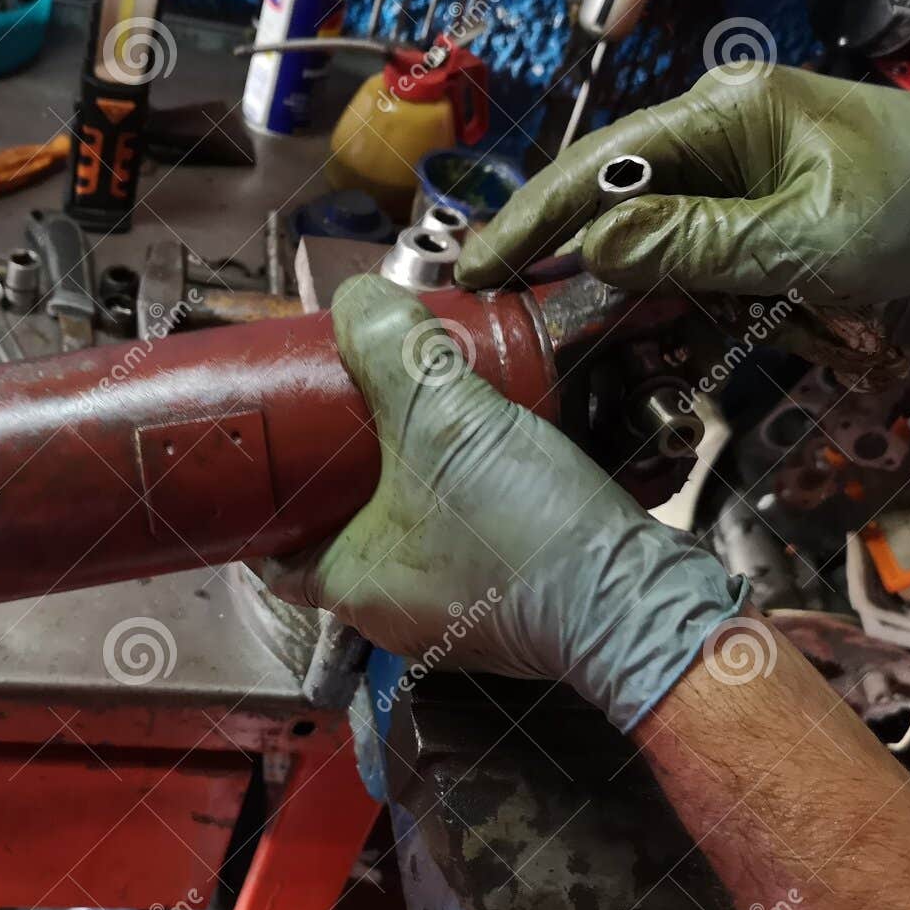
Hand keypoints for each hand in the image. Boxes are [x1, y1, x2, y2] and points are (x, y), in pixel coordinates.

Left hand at [259, 276, 743, 730]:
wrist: (640, 599)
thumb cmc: (529, 537)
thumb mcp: (445, 420)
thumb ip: (394, 350)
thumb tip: (358, 301)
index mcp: (351, 585)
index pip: (273, 549)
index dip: (269, 492)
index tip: (274, 443)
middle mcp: (395, 608)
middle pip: (344, 524)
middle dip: (349, 463)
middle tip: (355, 404)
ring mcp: (455, 608)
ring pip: (410, 527)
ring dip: (414, 472)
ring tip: (424, 410)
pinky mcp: (510, 598)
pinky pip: (467, 535)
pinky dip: (466, 490)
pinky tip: (489, 442)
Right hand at [457, 67, 909, 304]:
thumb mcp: (809, 239)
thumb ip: (697, 245)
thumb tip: (594, 248)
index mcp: (724, 115)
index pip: (598, 164)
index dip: (531, 219)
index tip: (473, 264)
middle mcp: (719, 128)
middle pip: (604, 188)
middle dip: (546, 243)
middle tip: (483, 295)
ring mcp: (738, 163)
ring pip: (640, 218)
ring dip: (596, 269)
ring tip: (533, 312)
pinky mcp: (757, 199)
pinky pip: (685, 240)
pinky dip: (654, 280)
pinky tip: (621, 311)